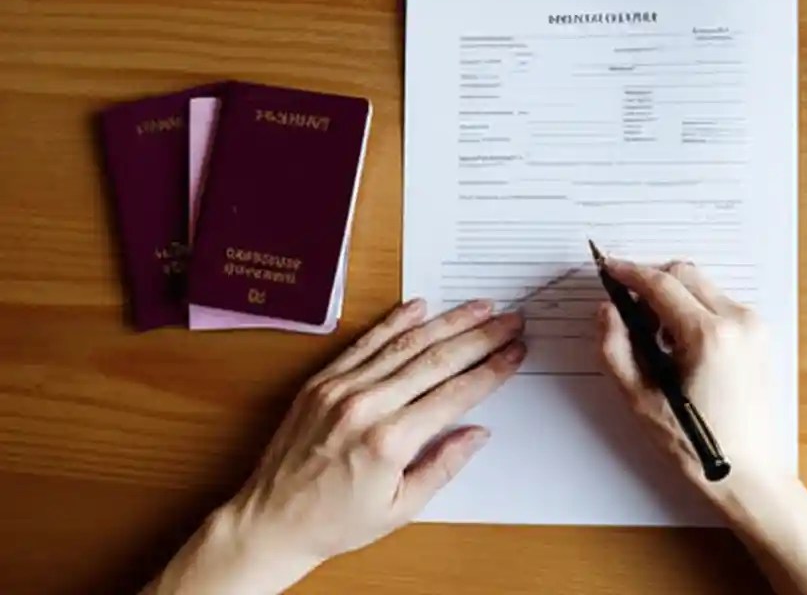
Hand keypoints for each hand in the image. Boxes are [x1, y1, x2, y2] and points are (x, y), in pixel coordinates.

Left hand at [144, 299, 525, 593]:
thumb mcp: (401, 509)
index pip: (455, 394)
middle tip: (510, 321)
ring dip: (447, 322)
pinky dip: (394, 323)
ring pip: (405, 345)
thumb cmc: (335, 522)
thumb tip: (478, 432)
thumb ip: (443, 465)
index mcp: (390, 441)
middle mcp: (365, 406)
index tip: (515, 352)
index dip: (491, 370)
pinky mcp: (321, 382)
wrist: (270, 522)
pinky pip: (365, 344)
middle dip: (479, 337)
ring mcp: (340, 389)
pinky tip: (420, 307)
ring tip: (479, 307)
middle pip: (436, 361)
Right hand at [596, 262, 806, 594]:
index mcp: (708, 336)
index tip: (609, 268)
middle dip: (651, 281)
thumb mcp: (641, 399)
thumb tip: (607, 311)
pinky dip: (693, 310)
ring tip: (655, 338)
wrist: (747, 472)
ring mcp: (753, 327)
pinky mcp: (759, 335)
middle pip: (684, 274)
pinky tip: (679, 346)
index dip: (629, 272)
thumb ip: (616, 348)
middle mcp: (737, 322)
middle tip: (628, 309)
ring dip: (673, 297)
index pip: (661, 283)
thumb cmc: (698, 445)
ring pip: (702, 286)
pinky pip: (718, 304)